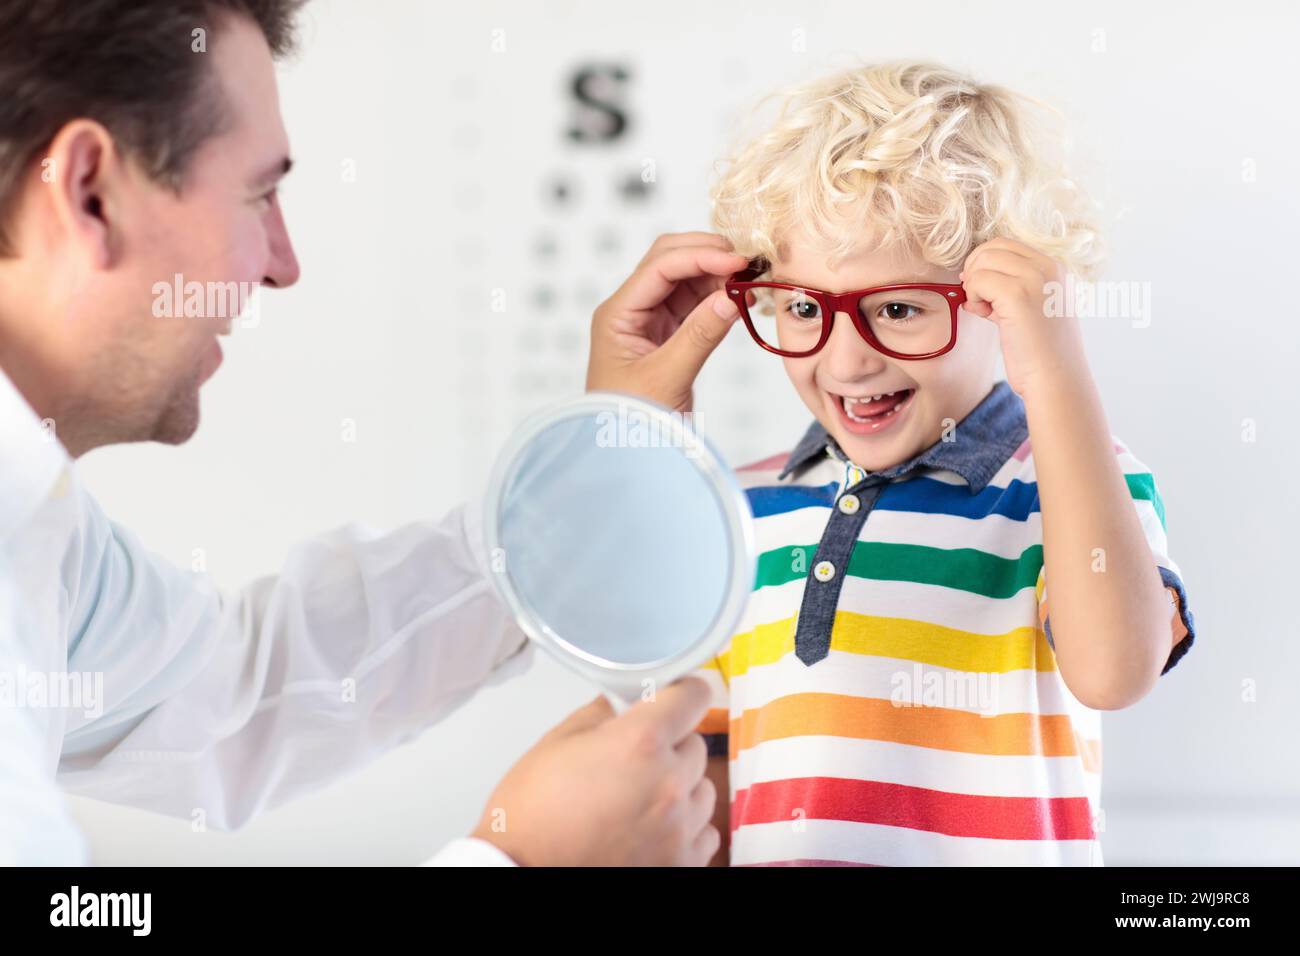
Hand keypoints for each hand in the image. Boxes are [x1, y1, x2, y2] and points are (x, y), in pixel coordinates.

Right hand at [469, 677, 718, 865]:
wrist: (522, 873)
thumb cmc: (529, 817)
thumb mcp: (555, 745)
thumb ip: (597, 716)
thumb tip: (618, 706)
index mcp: (640, 743)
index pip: (693, 696)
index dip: (683, 692)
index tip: (678, 696)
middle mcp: (669, 783)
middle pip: (696, 745)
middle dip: (671, 746)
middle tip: (636, 759)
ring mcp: (679, 828)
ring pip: (703, 790)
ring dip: (681, 787)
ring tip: (641, 798)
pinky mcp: (681, 863)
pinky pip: (703, 834)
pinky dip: (685, 828)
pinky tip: (652, 829)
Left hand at [587, 232, 748, 412]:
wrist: (628, 456)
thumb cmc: (632, 422)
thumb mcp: (667, 378)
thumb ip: (699, 335)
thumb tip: (731, 297)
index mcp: (617, 314)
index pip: (659, 267)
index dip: (700, 256)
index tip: (738, 261)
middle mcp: (631, 310)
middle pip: (669, 261)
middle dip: (707, 254)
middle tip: (747, 262)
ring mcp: (650, 321)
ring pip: (685, 279)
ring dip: (717, 274)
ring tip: (750, 282)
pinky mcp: (668, 335)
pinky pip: (695, 303)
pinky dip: (718, 296)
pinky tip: (741, 299)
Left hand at [960, 238, 1088, 399]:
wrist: (1056, 379)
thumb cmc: (1041, 351)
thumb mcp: (1031, 307)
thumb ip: (1008, 287)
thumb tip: (969, 275)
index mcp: (1054, 267)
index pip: (1005, 245)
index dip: (985, 264)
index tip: (984, 292)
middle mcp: (1048, 267)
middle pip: (992, 247)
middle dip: (975, 271)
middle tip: (979, 300)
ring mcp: (1035, 279)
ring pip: (982, 262)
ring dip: (974, 285)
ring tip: (986, 310)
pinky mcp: (1018, 296)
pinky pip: (977, 281)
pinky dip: (973, 297)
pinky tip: (986, 316)